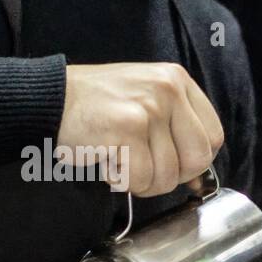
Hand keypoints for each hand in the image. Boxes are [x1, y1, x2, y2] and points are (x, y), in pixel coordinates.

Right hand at [58, 63, 223, 196]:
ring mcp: (149, 108)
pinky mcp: (127, 128)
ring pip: (167, 175)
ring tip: (119, 159)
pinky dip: (122, 181)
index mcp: (177, 80)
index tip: (174, 163)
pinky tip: (107, 160)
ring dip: (142, 181)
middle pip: (197, 159)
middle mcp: (167, 90)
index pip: (214, 136)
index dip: (195, 160)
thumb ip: (176, 128)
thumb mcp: (145, 98)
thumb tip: (201, 180)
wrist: (47, 98)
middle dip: (171, 175)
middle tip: (143, 168)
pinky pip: (141, 179)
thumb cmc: (95, 106)